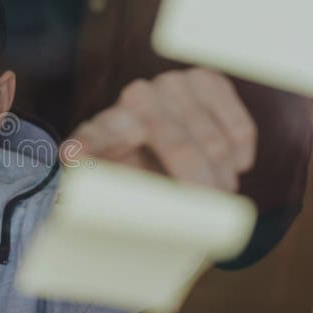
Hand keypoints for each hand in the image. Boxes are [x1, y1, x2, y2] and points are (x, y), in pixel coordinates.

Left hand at [59, 68, 256, 191]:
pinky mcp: (206, 80)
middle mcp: (135, 97)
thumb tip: (136, 231)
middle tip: (211, 207)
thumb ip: (125, 200)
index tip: (72, 154)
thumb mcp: (123, 189)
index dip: (85, 144)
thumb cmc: (136, 170)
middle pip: (177, 144)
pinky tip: (233, 166)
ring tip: (221, 193)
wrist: (157, 134)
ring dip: (224, 174)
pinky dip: (240, 154)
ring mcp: (172, 84)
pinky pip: (238, 127)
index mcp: (104, 127)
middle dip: (199, 182)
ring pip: (213, 139)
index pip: (95, 136)